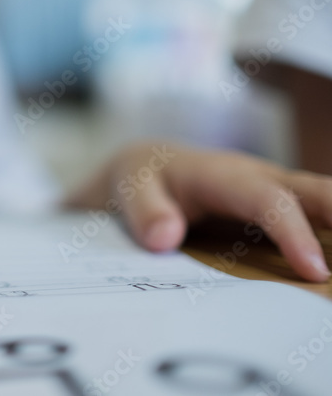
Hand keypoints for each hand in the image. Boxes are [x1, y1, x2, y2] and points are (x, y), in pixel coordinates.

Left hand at [68, 143, 331, 281]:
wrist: (148, 167)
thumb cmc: (143, 178)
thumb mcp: (130, 188)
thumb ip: (144, 211)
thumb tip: (165, 238)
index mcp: (224, 174)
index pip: (267, 200)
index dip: (293, 233)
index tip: (314, 271)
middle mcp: (261, 178)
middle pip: (318, 192)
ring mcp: (277, 193)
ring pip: (324, 204)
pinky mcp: (282, 211)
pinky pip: (315, 222)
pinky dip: (328, 241)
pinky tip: (326, 275)